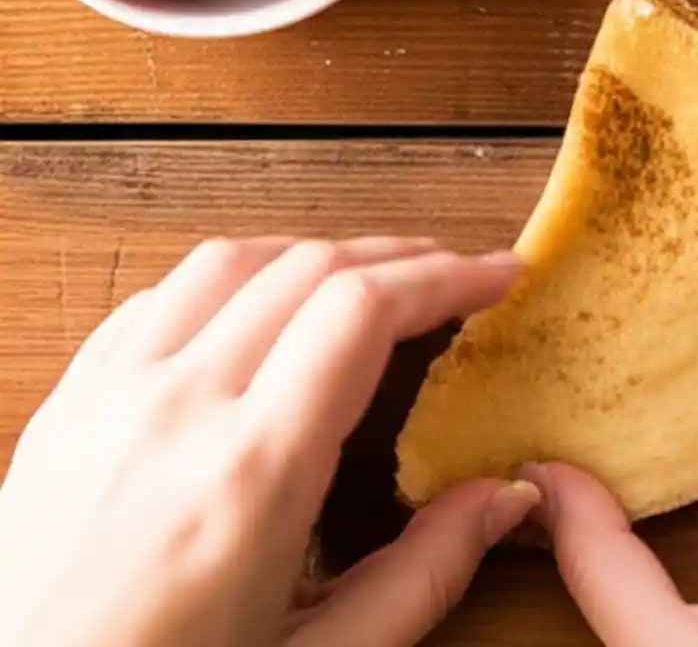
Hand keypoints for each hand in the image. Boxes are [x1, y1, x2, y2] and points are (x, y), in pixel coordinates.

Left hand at [0, 238, 541, 646]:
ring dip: (314, 252)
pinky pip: (155, 301)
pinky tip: (258, 310)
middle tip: (454, 271)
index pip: (361, 312)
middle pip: (306, 268)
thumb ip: (424, 573)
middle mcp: (174, 411)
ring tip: (368, 274)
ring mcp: (108, 398)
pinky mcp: (67, 406)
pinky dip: (229, 282)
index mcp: (250, 474)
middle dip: (399, 257)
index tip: (495, 275)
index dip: (445, 277)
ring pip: (228, 262)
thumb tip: (503, 499)